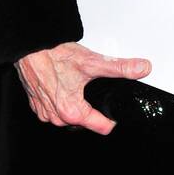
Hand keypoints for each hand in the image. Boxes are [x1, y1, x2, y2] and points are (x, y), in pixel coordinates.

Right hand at [14, 42, 151, 134]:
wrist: (31, 47)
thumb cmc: (54, 55)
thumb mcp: (93, 62)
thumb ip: (120, 68)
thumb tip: (142, 68)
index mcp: (71, 111)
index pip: (102, 127)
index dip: (113, 118)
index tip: (116, 109)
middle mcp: (56, 116)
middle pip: (86, 121)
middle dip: (93, 107)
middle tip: (94, 88)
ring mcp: (45, 112)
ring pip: (70, 115)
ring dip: (77, 104)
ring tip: (78, 85)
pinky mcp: (37, 105)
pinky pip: (55, 109)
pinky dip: (62, 99)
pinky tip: (64, 85)